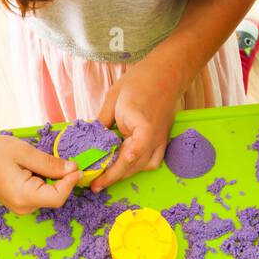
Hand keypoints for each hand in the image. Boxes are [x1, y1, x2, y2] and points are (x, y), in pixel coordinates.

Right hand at [0, 132, 78, 214]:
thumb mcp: (24, 152)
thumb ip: (49, 164)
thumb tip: (72, 169)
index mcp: (23, 196)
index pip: (58, 197)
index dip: (70, 182)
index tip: (76, 166)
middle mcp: (22, 207)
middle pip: (54, 197)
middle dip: (61, 179)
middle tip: (59, 158)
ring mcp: (18, 206)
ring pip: (47, 195)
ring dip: (50, 179)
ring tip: (35, 160)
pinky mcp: (17, 201)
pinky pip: (38, 193)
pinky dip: (42, 180)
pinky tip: (30, 166)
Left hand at [92, 55, 181, 190]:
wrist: (167, 73)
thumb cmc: (140, 81)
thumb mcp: (113, 99)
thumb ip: (102, 123)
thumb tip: (91, 141)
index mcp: (142, 128)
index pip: (127, 157)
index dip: (111, 173)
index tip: (97, 182)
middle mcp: (154, 138)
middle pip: (133, 166)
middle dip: (113, 178)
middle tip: (95, 186)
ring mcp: (161, 140)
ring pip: (143, 167)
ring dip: (125, 173)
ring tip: (107, 177)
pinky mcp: (163, 140)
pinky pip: (152, 161)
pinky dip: (139, 167)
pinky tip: (126, 165)